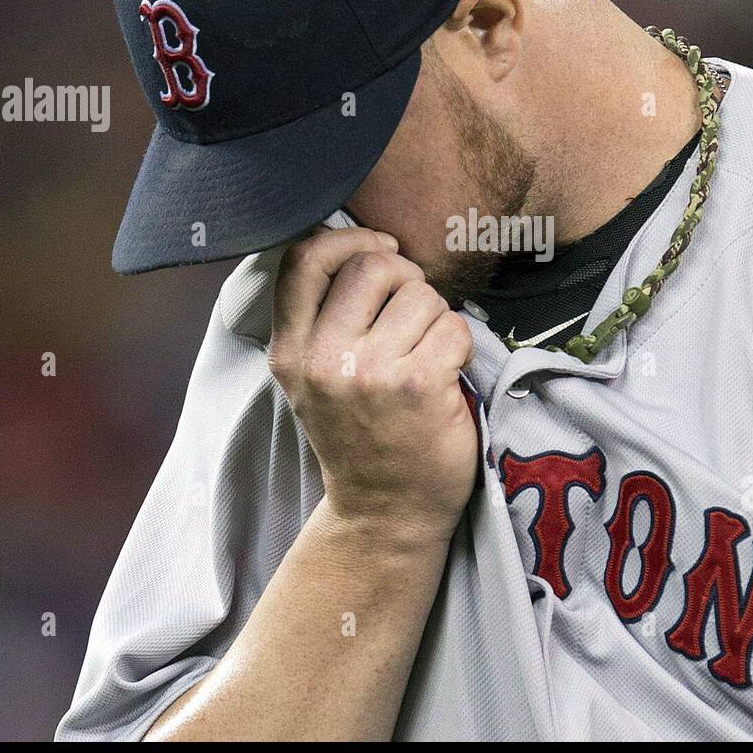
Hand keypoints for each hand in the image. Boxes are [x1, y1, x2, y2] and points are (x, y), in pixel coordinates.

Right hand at [267, 227, 478, 545]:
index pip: (303, 259)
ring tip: (429, 355)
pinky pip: (454, 327)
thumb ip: (321, 317)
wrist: (386, 513)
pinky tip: (449, 373)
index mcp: (290, 352)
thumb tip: (361, 242)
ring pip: (421, 294)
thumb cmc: (361, 436)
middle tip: (414, 315)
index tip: (380, 247)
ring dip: (437, 317)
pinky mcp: (417, 386)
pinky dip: (462, 344)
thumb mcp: (313, 379)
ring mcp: (368, 373)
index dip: (348, 238)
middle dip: (407, 278)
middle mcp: (322, 359)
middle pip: (373, 264)